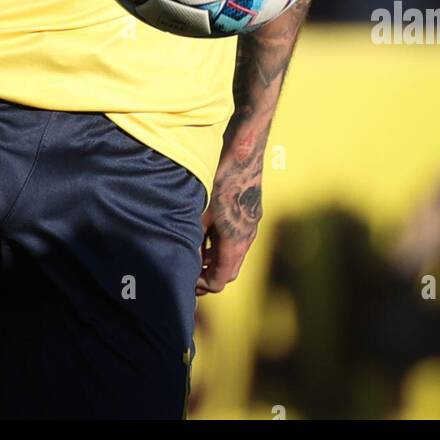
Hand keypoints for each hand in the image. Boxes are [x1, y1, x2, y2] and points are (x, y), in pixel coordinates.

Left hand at [197, 155, 262, 294]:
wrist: (242, 155)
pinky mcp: (252, 215)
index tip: (188, 280)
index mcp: (234, 243)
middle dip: (210, 275)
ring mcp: (252, 226)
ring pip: (235, 255)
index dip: (202, 285)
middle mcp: (247, 239)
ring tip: (197, 252)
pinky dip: (224, 245)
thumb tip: (187, 256)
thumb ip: (195, 238)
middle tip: (191, 272)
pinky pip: (239, 240)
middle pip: (230, 271)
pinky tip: (208, 233)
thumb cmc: (219, 181)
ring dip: (217, 259)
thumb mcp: (201, 212)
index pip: (220, 279)